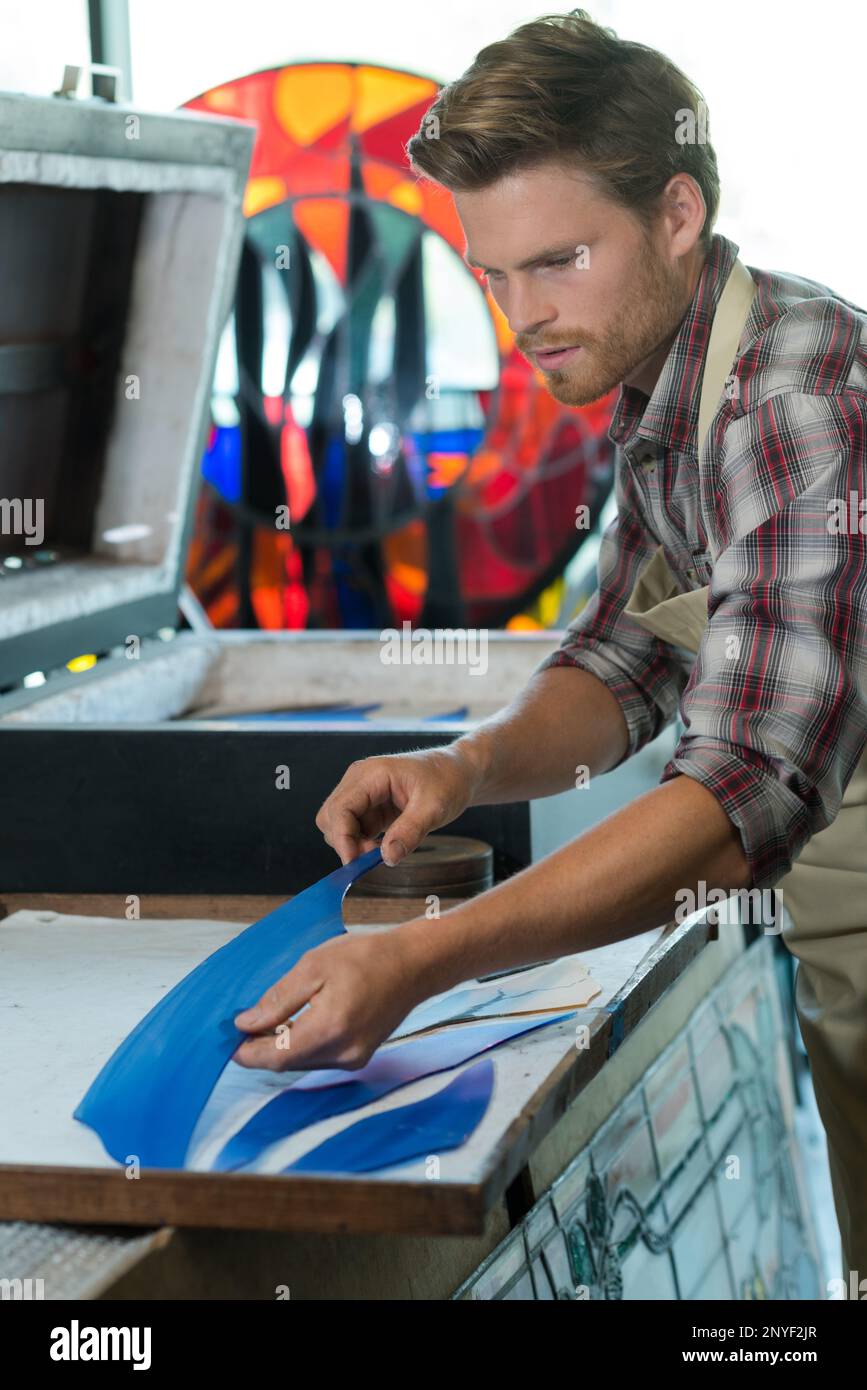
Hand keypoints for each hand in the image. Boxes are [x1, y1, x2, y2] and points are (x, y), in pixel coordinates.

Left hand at [232, 928, 428, 1071]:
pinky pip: (319, 1057)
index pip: (275, 1057)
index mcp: (329, 1030)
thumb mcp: (314, 967)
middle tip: (243, 1026)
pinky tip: (294, 1024)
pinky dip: (301, 1045)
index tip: (228, 1041)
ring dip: (280, 1047)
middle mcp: (343, 1053)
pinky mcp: (359, 1056)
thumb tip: (246, 1023)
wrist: (413, 965)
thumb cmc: (366, 957)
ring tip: (265, 1022)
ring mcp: (354, 1058)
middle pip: (286, 1063)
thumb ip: (277, 999)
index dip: (247, 1053)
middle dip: (260, 1048)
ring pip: (302, 1062)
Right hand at [315, 743, 483, 866]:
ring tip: (384, 851)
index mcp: (371, 774)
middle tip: (373, 858)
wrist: (458, 771)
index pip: (340, 808)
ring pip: (338, 826)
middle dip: (345, 842)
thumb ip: (411, 831)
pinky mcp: (369, 806)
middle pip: (331, 817)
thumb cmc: (448, 780)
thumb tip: (388, 858)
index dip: (342, 838)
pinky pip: (353, 829)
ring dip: (353, 844)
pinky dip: (361, 844)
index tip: (354, 863)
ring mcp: (362, 793)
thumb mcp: (435, 807)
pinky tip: (384, 848)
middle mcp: (359, 781)